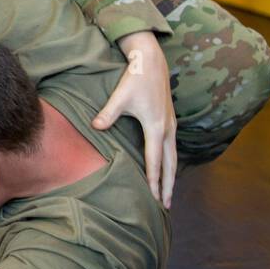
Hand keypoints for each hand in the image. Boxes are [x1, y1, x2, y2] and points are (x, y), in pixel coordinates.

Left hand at [93, 30, 176, 207]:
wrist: (152, 62)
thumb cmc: (135, 79)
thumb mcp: (120, 97)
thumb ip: (108, 114)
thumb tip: (95, 126)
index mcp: (156, 127)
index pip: (154, 161)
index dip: (153, 180)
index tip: (153, 197)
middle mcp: (167, 129)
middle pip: (170, 165)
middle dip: (168, 186)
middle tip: (165, 205)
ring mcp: (171, 125)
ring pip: (173, 157)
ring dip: (172, 176)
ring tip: (168, 194)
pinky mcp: (169, 121)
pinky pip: (172, 148)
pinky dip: (170, 163)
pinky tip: (166, 170)